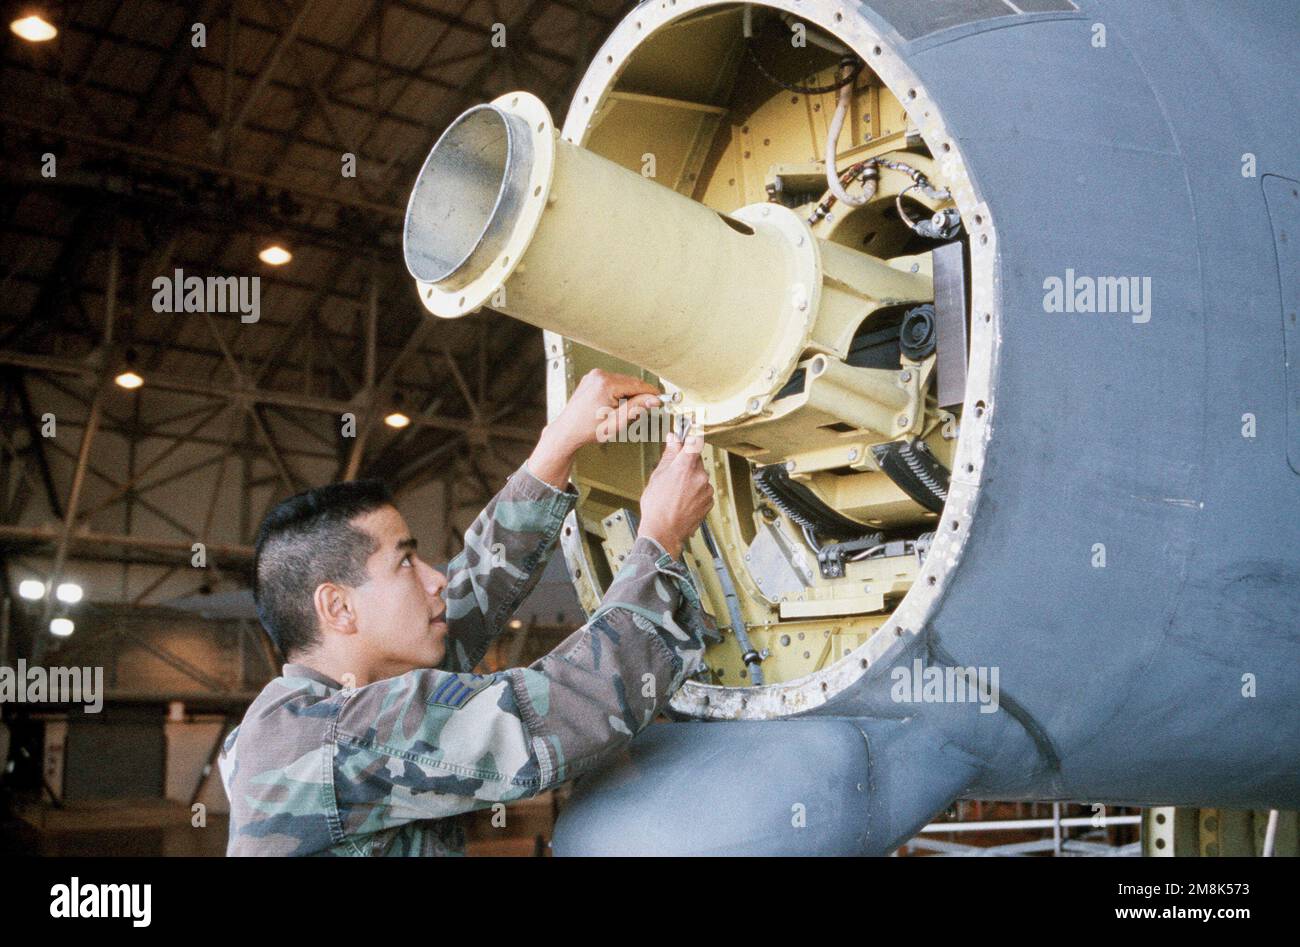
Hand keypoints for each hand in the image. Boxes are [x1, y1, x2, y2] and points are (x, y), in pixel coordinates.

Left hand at [529, 370, 660, 487]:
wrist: (567, 431)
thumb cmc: (587, 429)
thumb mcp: (617, 421)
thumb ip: (637, 407)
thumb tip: (653, 399)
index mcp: (606, 384)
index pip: (637, 385)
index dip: (651, 393)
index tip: (661, 399)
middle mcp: (599, 375)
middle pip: (631, 382)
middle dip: (638, 395)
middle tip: (642, 411)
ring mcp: (594, 376)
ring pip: (623, 382)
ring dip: (628, 394)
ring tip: (622, 412)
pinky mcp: (592, 379)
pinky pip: (613, 382)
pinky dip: (618, 392)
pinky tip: (614, 406)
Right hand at [637, 431, 713, 558]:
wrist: (663, 532)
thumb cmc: (656, 507)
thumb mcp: (657, 476)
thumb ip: (668, 455)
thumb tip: (673, 439)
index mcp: (685, 466)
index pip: (695, 440)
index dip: (692, 435)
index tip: (691, 430)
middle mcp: (699, 475)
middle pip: (695, 460)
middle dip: (685, 463)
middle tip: (672, 475)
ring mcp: (706, 489)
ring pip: (699, 476)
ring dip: (690, 479)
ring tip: (675, 492)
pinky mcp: (709, 501)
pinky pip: (703, 489)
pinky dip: (695, 492)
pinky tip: (682, 500)